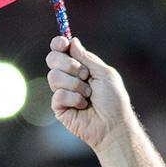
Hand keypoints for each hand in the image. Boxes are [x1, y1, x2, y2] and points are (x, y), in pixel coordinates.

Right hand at [46, 36, 132, 151]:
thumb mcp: (104, 74)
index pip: (61, 50)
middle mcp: (69, 77)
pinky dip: (74, 99)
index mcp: (80, 66)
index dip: (58, 44)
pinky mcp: (58, 107)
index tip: (62, 43)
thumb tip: (72, 41)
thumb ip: (87, 58)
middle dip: (68, 64)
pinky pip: (58, 95)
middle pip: (52, 59)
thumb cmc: (113, 100)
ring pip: (53, 77)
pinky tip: (83, 106)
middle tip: (85, 74)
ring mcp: (62, 91)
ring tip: (88, 95)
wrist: (112, 125)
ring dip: (75, 85)